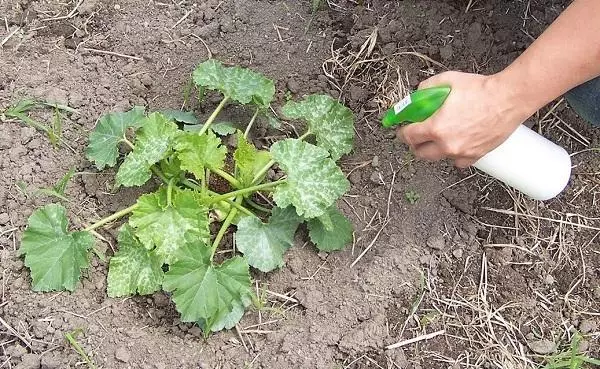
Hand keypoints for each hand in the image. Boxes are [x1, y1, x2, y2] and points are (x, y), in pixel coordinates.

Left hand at [396, 71, 531, 167]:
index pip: (408, 137)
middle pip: (420, 153)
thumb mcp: (447, 80)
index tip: (403, 130)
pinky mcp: (475, 155)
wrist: (508, 99)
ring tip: (438, 138)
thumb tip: (417, 95)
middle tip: (418, 136)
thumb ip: (427, 88)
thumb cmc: (481, 89)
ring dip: (434, 149)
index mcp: (435, 127)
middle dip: (415, 144)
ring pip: (438, 158)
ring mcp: (461, 152)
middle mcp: (446, 144)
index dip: (402, 133)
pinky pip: (458, 161)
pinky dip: (454, 155)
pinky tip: (456, 144)